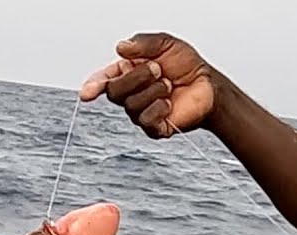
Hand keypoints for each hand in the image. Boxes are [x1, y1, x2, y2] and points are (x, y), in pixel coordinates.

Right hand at [79, 32, 215, 138]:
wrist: (208, 84)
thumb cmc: (186, 65)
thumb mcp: (165, 44)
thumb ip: (142, 43)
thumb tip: (121, 48)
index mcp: (127, 73)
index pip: (103, 81)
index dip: (93, 86)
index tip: (88, 93)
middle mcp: (130, 94)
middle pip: (114, 92)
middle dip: (136, 78)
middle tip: (157, 69)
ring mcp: (141, 113)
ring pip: (130, 106)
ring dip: (153, 91)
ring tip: (168, 85)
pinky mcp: (154, 128)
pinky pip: (145, 121)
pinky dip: (158, 108)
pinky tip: (169, 102)